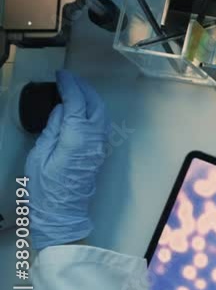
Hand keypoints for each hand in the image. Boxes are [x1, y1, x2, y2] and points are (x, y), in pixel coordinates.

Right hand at [25, 71, 108, 250]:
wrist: (61, 214)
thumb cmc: (46, 189)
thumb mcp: (40, 155)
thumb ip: (53, 129)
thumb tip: (62, 110)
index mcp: (77, 138)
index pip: (78, 103)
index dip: (70, 86)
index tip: (61, 75)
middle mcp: (94, 140)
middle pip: (96, 105)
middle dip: (84, 88)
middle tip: (68, 79)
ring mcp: (99, 147)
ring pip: (101, 115)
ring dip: (90, 99)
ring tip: (75, 90)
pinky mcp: (99, 153)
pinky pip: (100, 125)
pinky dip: (93, 111)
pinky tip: (82, 108)